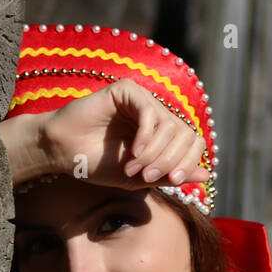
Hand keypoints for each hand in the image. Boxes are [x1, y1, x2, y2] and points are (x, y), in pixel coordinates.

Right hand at [39, 78, 210, 189]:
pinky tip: (133, 152)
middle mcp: (156, 114)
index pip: (193, 142)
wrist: (63, 154)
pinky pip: (150, 112)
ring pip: (169, 125)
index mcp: (161, 133)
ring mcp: (142, 100)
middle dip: (169, 161)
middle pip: (185, 134)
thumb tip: (208, 173)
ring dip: (154, 153)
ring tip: (133, 168)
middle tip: (149, 177)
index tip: (174, 181)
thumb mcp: (140, 178)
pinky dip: (146, 136)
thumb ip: (172, 175)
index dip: (189, 161)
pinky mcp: (126, 91)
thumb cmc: (97, 165)